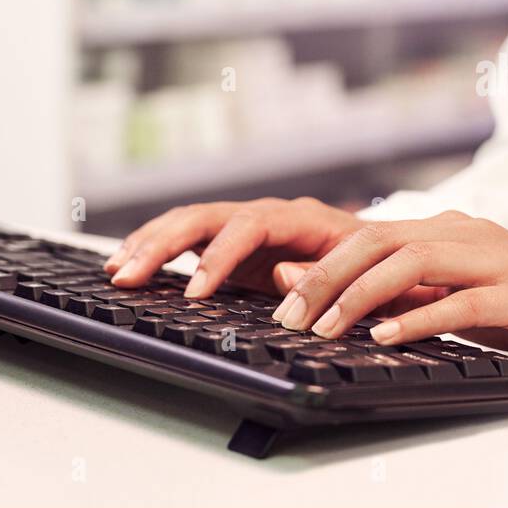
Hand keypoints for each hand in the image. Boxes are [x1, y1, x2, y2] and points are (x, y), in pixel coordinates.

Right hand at [104, 197, 366, 297]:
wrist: (392, 262)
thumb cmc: (382, 272)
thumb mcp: (366, 278)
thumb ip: (324, 275)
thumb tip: (280, 272)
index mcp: (304, 218)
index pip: (251, 224)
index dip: (219, 255)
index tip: (194, 291)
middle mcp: (272, 216)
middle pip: (208, 216)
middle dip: (163, 244)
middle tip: (127, 276)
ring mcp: (252, 228)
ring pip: (193, 222)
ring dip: (151, 243)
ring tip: (115, 270)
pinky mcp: (239, 246)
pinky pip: (193, 238)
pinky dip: (159, 248)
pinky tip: (131, 264)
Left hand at [270, 210, 507, 376]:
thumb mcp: (453, 294)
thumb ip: (396, 288)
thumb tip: (321, 285)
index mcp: (452, 229)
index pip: (373, 235)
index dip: (323, 264)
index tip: (283, 299)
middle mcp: (470, 234)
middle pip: (384, 240)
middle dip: (329, 276)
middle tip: (290, 314)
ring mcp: (498, 260)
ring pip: (417, 261)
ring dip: (363, 295)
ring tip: (327, 327)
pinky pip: (464, 300)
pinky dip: (421, 316)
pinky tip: (389, 335)